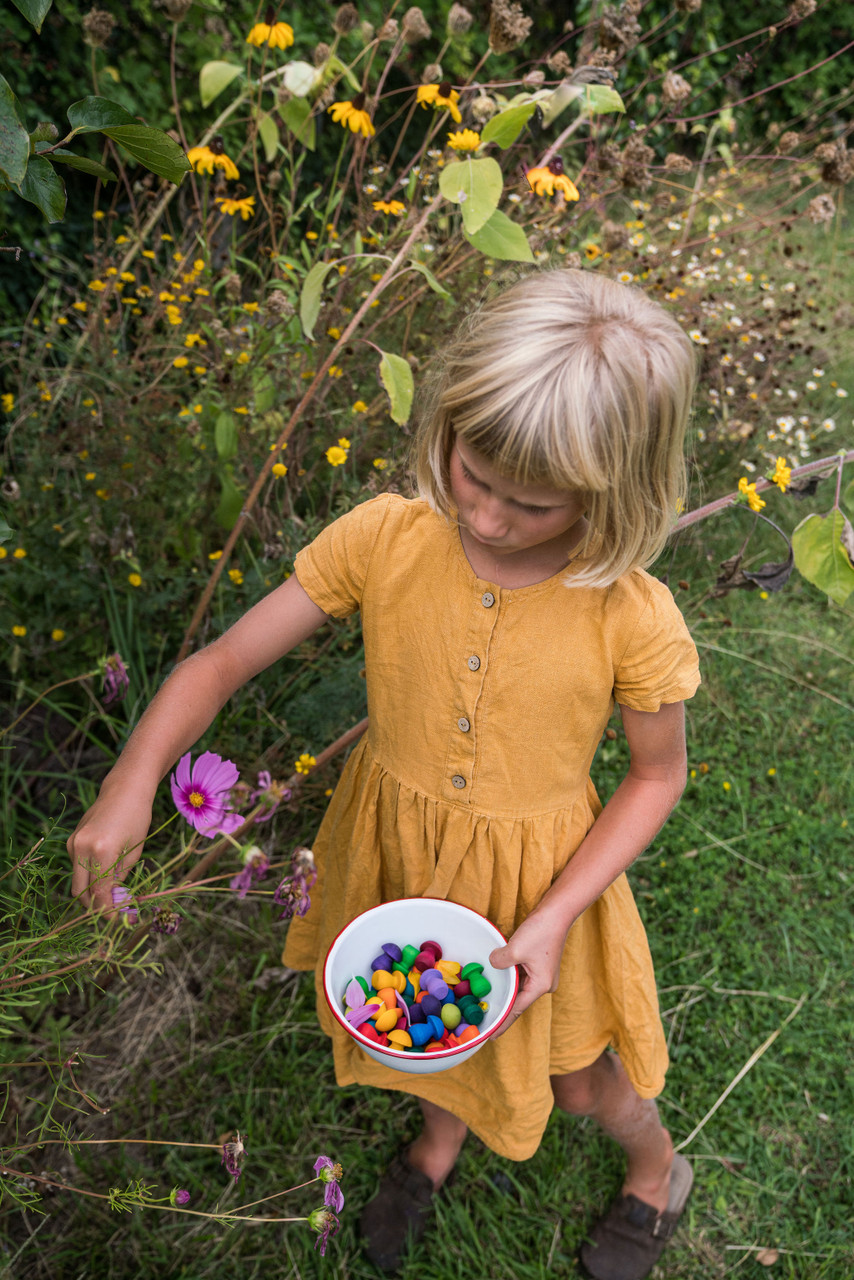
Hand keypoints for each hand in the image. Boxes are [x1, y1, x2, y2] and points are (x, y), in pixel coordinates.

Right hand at [67, 791, 152, 913]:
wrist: (124, 790)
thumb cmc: (137, 818)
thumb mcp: (135, 853)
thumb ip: (121, 880)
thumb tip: (116, 905)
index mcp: (101, 851)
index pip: (99, 893)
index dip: (108, 911)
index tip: (120, 921)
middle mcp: (81, 848)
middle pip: (80, 893)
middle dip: (96, 906)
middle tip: (115, 912)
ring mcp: (73, 844)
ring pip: (77, 881)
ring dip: (92, 892)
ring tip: (113, 893)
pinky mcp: (71, 841)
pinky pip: (77, 867)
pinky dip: (89, 875)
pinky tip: (106, 871)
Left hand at [488, 907, 570, 1037]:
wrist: (557, 912)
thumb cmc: (541, 931)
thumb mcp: (515, 949)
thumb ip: (500, 962)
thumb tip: (493, 964)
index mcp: (540, 986)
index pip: (517, 1010)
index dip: (503, 1023)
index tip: (491, 1036)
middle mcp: (544, 984)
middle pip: (519, 1001)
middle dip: (503, 1009)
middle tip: (486, 1020)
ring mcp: (543, 974)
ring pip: (519, 987)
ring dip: (506, 992)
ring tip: (490, 1003)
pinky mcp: (539, 964)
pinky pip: (521, 976)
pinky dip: (510, 979)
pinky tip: (499, 981)